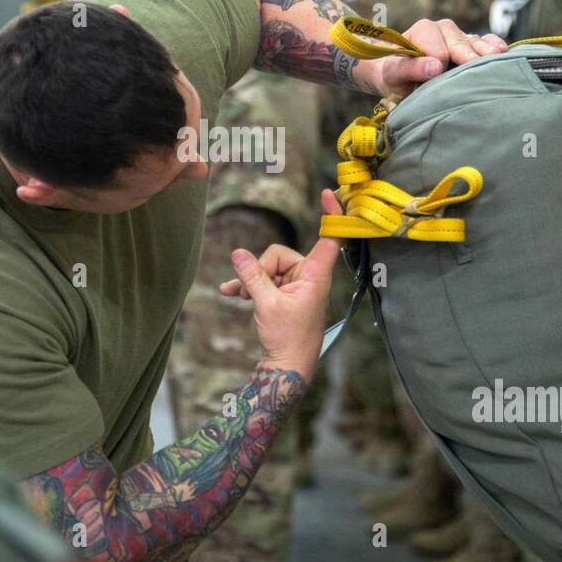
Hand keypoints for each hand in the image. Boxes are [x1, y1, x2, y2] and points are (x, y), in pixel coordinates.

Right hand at [218, 191, 343, 380]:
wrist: (287, 368)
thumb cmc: (287, 339)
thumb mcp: (266, 304)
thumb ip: (252, 276)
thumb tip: (237, 253)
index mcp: (315, 276)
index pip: (329, 238)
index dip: (330, 214)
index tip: (328, 193)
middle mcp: (309, 278)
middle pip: (280, 253)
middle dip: (260, 268)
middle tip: (250, 290)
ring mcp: (297, 287)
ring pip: (269, 268)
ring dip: (252, 280)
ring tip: (240, 297)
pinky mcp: (286, 296)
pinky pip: (266, 281)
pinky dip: (250, 286)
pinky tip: (230, 294)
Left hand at [368, 19, 506, 98]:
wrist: (398, 77)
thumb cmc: (394, 74)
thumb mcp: (393, 73)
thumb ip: (410, 68)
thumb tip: (435, 67)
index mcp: (424, 30)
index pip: (438, 48)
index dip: (437, 64)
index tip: (434, 77)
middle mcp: (444, 28)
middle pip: (459, 43)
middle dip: (467, 56)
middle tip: (476, 65)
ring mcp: (460, 36)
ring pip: (475, 42)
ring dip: (485, 51)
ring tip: (496, 56)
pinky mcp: (472, 46)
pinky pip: (487, 43)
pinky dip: (494, 46)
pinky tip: (503, 52)